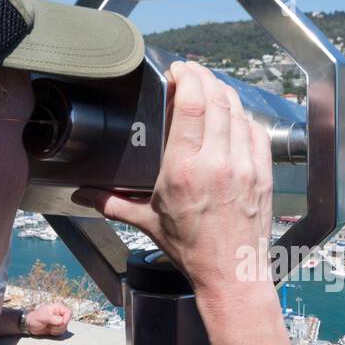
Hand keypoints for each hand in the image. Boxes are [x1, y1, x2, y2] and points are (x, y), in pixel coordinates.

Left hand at [25, 302, 70, 335]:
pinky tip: (49, 330)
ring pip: (64, 328)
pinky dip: (55, 333)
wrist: (30, 325)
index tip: (61, 323)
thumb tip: (62, 321)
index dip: (67, 318)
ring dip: (56, 330)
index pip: (69, 312)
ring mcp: (59, 321)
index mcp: (58, 308)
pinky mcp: (57, 328)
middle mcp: (60, 314)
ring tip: (48, 327)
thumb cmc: (35, 318)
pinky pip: (61, 332)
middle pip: (67, 321)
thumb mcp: (42, 317)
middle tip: (50, 325)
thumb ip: (52, 318)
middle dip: (59, 326)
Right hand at [70, 61, 273, 300]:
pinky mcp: (263, 174)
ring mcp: (244, 167)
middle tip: (191, 73)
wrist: (232, 274)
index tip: (177, 70)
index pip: (191, 104)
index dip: (186, 76)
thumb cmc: (192, 250)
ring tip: (209, 89)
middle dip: (203, 76)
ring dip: (223, 93)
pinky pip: (256, 131)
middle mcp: (217, 163)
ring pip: (238, 110)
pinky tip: (232, 118)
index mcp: (184, 170)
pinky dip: (243, 117)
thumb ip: (111, 202)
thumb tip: (81, 195)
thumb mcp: (147, 222)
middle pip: (215, 98)